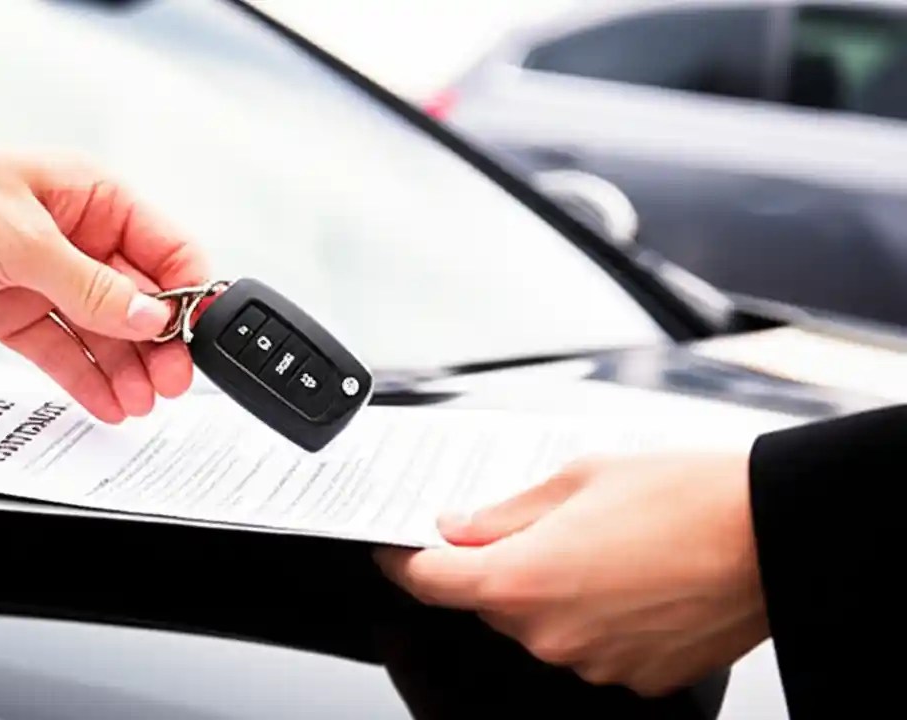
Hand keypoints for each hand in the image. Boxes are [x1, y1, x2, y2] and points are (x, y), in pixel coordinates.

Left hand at [0, 138, 208, 422]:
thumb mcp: (19, 239)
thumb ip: (89, 286)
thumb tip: (151, 315)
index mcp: (89, 197)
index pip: (165, 247)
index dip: (188, 293)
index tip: (197, 337)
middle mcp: (73, 238)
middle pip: (139, 299)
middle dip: (160, 344)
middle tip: (171, 384)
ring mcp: (41, 278)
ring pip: (104, 333)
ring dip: (125, 369)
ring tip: (140, 404)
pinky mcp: (9, 313)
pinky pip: (61, 352)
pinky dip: (85, 379)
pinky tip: (107, 403)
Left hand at [374, 453, 768, 696]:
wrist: (772, 535)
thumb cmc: (685, 497)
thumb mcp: (576, 478)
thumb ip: (504, 512)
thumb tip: (459, 527)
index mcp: (523, 579)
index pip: (431, 582)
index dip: (403, 562)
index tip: (393, 551)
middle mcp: (550, 633)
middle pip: (489, 603)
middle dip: (495, 565)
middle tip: (533, 523)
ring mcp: (592, 662)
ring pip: (540, 625)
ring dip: (549, 590)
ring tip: (601, 544)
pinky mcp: (633, 676)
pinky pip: (588, 645)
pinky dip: (592, 615)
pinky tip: (627, 577)